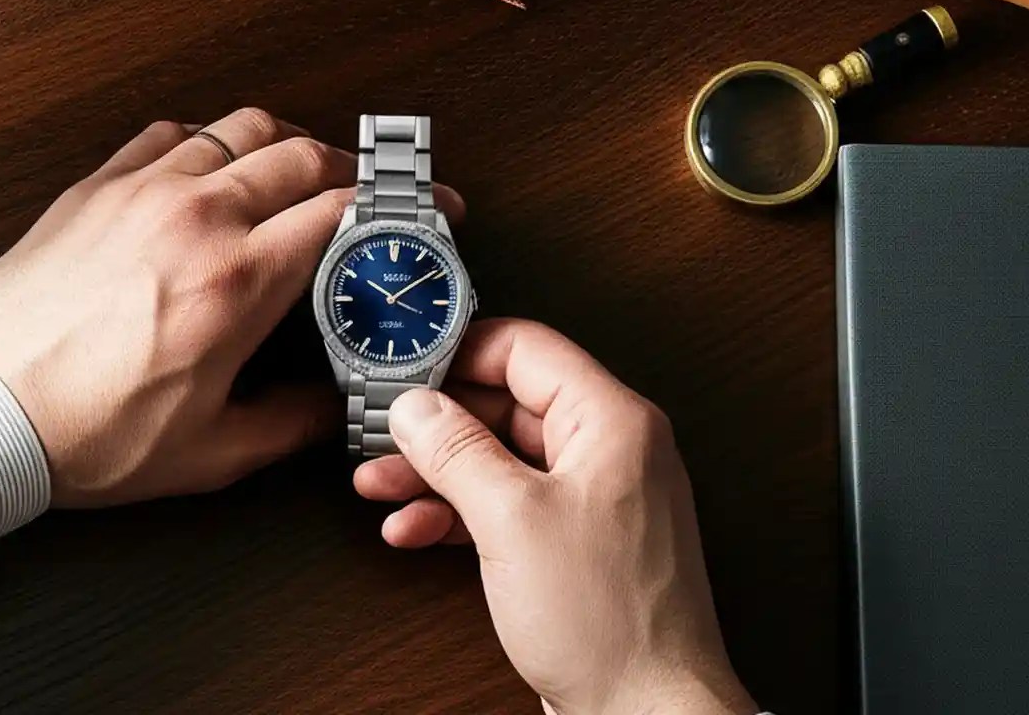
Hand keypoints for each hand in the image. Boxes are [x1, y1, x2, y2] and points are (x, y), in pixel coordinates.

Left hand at [0, 107, 462, 506]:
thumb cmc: (86, 433)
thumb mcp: (213, 451)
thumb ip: (293, 422)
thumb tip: (333, 406)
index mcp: (236, 283)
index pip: (341, 210)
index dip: (398, 205)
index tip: (422, 209)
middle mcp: (195, 220)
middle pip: (301, 155)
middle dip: (351, 169)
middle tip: (367, 192)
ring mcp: (142, 193)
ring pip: (240, 128)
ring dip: (286, 143)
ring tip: (301, 170)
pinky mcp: (96, 188)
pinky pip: (169, 132)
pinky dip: (209, 140)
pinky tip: (214, 168)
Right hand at [353, 319, 757, 714]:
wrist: (646, 712)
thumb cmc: (613, 624)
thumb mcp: (513, 520)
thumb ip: (458, 452)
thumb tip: (418, 406)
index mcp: (612, 423)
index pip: (527, 350)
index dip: (461, 351)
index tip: (408, 363)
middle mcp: (609, 453)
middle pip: (507, 406)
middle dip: (438, 423)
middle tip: (383, 431)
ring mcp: (592, 501)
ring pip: (501, 460)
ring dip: (437, 472)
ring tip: (381, 484)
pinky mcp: (574, 545)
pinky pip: (509, 507)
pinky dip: (459, 514)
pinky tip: (416, 529)